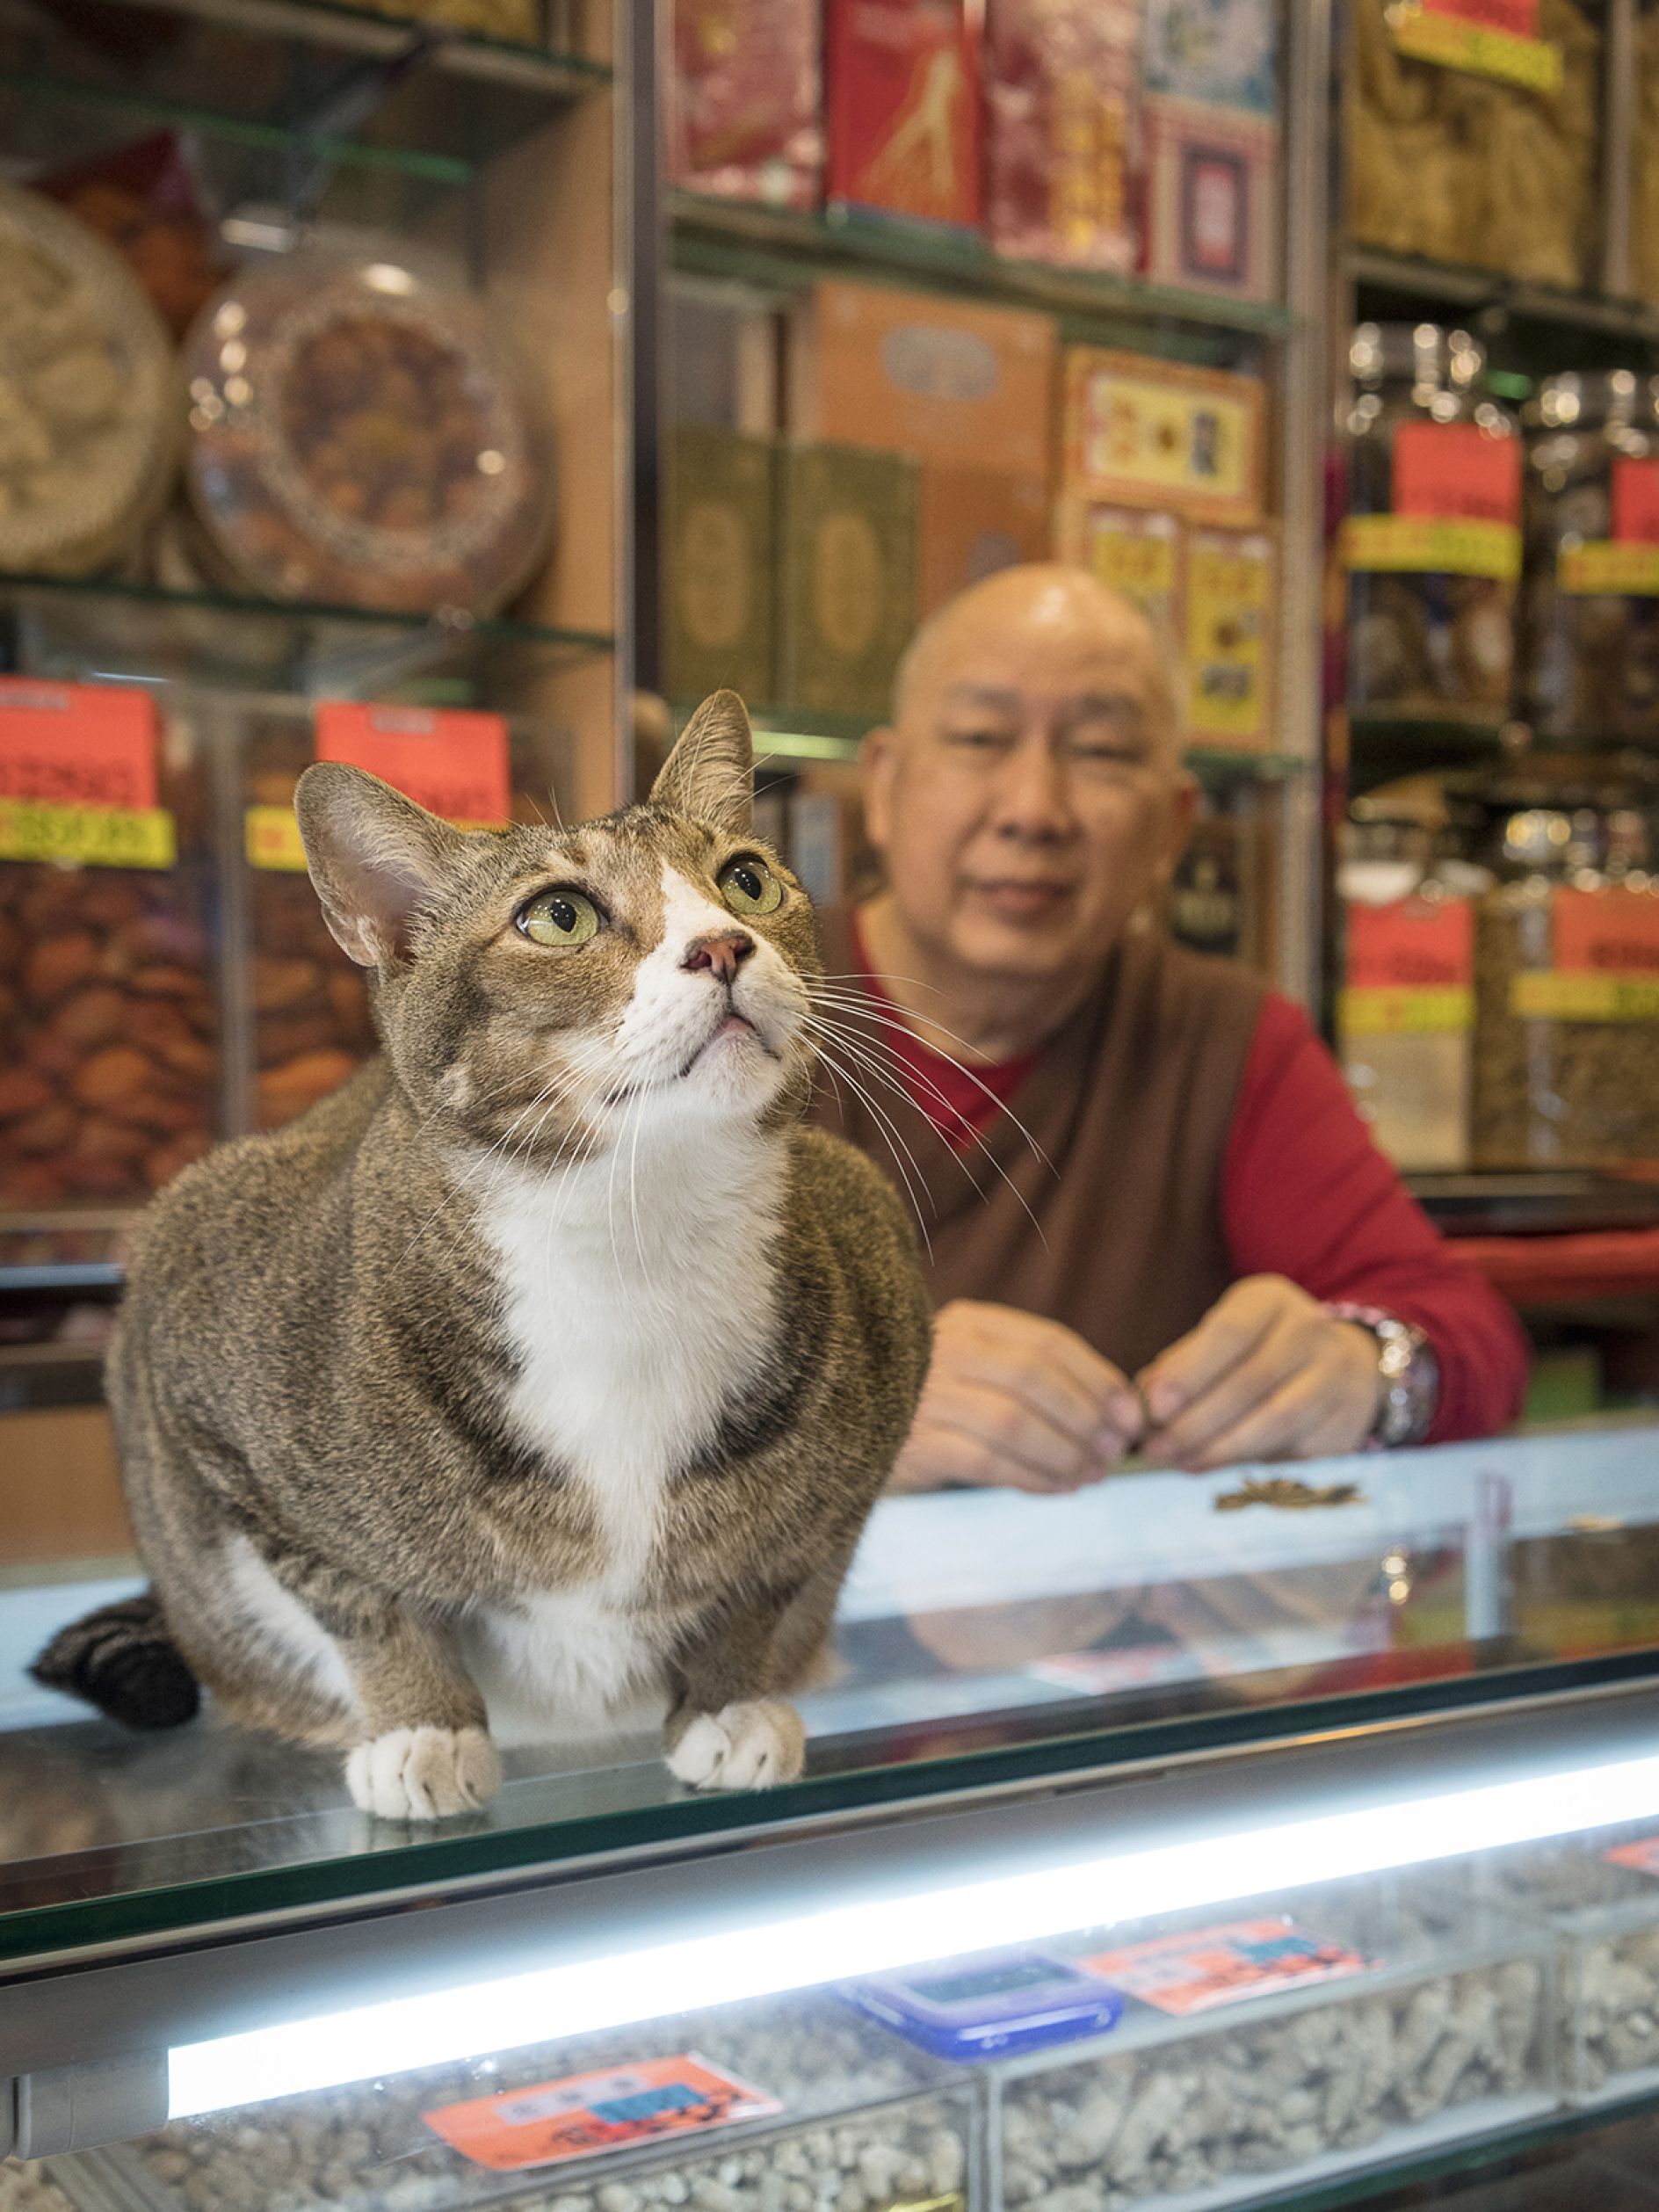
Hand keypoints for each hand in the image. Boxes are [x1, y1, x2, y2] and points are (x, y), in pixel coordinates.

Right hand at [891, 1300, 1144, 1495]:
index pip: (1048, 1342)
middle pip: (1033, 1378)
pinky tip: (1056, 1488)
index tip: (1130, 1416)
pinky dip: (1031, 1477)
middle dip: (1085, 1419)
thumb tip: (1120, 1413)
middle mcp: (943, 1349)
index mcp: (971, 1322)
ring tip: (1090, 1475)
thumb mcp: (986, 1371)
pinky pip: (986, 1461)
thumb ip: (1041, 1380)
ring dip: (1063, 1454)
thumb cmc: (946, 1404)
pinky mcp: (913, 1444)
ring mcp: (923, 1395)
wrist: (861, 1435)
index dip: (1099, 1380)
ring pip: (1012, 1422)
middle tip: (1113, 1452)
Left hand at [1136, 1276, 1380, 1472]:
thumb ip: (1183, 1362)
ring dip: (1221, 1447)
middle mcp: (1309, 1330)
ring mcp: (1333, 1375)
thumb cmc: (1258, 1351)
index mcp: (1270, 1300)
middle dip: (1198, 1420)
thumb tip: (1142, 1397)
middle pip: (1251, 1379)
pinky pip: (1292, 1446)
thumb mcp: (1222, 1339)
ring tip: (1180, 1461)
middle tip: (1158, 1447)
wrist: (1344, 1369)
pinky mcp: (1343, 1421)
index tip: (1155, 1406)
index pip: (1231, 1331)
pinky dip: (1248, 1460)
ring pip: (1275, 1418)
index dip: (1190, 1371)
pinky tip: (1214, 1465)